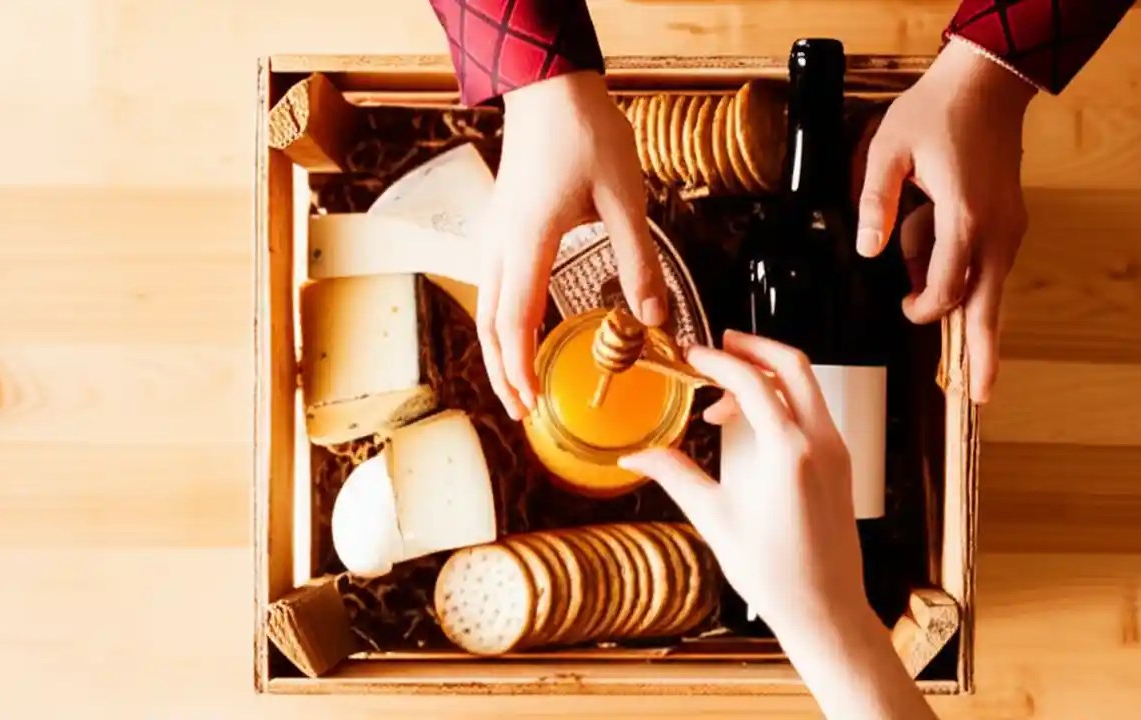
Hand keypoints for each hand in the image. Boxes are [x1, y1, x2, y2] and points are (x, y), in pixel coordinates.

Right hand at [476, 71, 666, 419]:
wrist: (550, 86)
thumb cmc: (584, 133)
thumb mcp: (625, 200)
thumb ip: (639, 262)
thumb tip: (654, 317)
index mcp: (529, 243)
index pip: (516, 323)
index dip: (521, 369)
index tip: (531, 402)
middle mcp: (501, 244)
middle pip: (491, 325)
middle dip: (503, 373)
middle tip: (521, 411)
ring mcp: (495, 234)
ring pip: (486, 307)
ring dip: (498, 351)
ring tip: (516, 383)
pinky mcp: (500, 225)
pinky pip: (491, 286)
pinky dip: (500, 321)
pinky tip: (518, 331)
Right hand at [619, 331, 867, 634]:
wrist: (824, 609)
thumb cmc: (773, 572)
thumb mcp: (715, 518)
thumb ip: (675, 475)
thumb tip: (634, 455)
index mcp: (789, 450)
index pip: (752, 381)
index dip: (717, 361)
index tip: (690, 357)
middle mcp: (820, 442)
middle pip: (793, 365)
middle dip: (754, 348)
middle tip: (719, 345)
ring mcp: (836, 451)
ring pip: (807, 386)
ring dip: (767, 376)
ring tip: (723, 396)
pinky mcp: (840, 465)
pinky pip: (813, 412)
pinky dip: (783, 402)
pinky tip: (752, 425)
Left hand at [856, 39, 1036, 402]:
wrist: (988, 83)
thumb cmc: (937, 111)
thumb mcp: (889, 149)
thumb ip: (876, 203)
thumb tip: (869, 252)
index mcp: (967, 218)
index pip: (947, 287)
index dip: (923, 308)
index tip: (904, 309)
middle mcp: (997, 231)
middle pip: (988, 306)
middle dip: (983, 353)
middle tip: (979, 397)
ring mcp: (1009, 228)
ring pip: (985, 285)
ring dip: (950, 283)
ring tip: (921, 215)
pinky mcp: (1008, 222)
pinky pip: (984, 262)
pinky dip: (957, 263)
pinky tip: (925, 223)